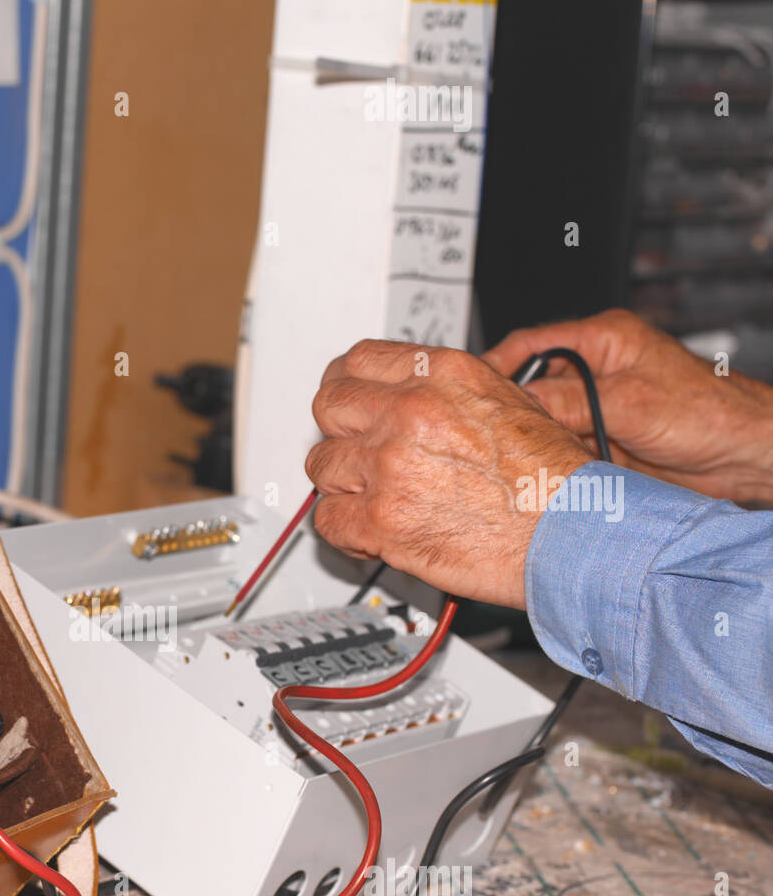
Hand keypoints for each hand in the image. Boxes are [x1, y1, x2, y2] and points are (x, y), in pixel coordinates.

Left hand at [307, 340, 591, 609]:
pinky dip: (343, 531)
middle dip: (339, 434)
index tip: (349, 405)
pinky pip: (327, 520)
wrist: (572, 532)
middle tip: (356, 454)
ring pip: (322, 467)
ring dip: (342, 485)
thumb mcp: (508, 401)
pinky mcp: (382, 521)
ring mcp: (390, 466)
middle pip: (328, 408)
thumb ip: (448, 394)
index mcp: (440, 375)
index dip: (348, 387)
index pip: (357, 361)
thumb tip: (411, 396)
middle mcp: (409, 413)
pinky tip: (368, 534)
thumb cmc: (554, 478)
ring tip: (371, 499)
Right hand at [483, 308, 772, 503]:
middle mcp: (594, 372)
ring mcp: (594, 409)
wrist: (744, 457)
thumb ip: (571, 400)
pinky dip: (548, 462)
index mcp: (602, 340)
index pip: (529, 344)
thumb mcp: (633, 401)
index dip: (495, 366)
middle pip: (528, 387)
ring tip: (515, 458)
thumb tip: (518, 403)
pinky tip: (541, 472)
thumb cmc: (713, 412)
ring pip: (539, 424)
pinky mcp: (597, 443)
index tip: (471, 392)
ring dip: (530, 442)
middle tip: (490, 434)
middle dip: (509, 412)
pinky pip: (556, 451)